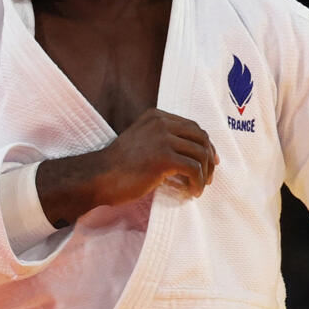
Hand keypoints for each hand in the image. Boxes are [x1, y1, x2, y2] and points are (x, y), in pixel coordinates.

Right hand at [98, 108, 218, 201]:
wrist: (98, 177)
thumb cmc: (119, 166)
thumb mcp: (142, 141)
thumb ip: (163, 139)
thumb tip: (194, 153)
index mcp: (157, 116)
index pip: (193, 127)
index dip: (206, 145)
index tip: (210, 161)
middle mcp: (161, 123)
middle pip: (201, 138)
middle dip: (209, 158)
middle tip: (208, 177)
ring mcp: (163, 138)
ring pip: (200, 154)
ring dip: (204, 174)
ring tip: (199, 187)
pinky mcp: (164, 158)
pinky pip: (194, 169)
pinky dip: (198, 183)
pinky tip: (192, 192)